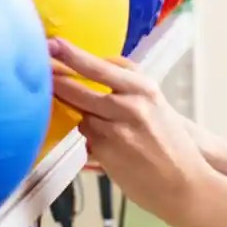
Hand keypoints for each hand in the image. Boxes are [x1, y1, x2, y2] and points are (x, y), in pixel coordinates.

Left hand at [49, 37, 212, 221]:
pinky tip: (111, 148)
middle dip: (55, 81)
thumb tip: (102, 63)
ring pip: (81, 117)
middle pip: (77, 89)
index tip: (52, 44)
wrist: (186, 182)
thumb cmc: (174, 144)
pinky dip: (92, 142)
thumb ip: (131, 83)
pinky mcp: (105, 153)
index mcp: (144, 89)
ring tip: (106, 128)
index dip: (71, 55)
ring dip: (83, 119)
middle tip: (40, 71)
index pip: (99, 67)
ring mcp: (115, 130)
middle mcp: (129, 106)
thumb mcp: (158, 104)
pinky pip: (87, 141)